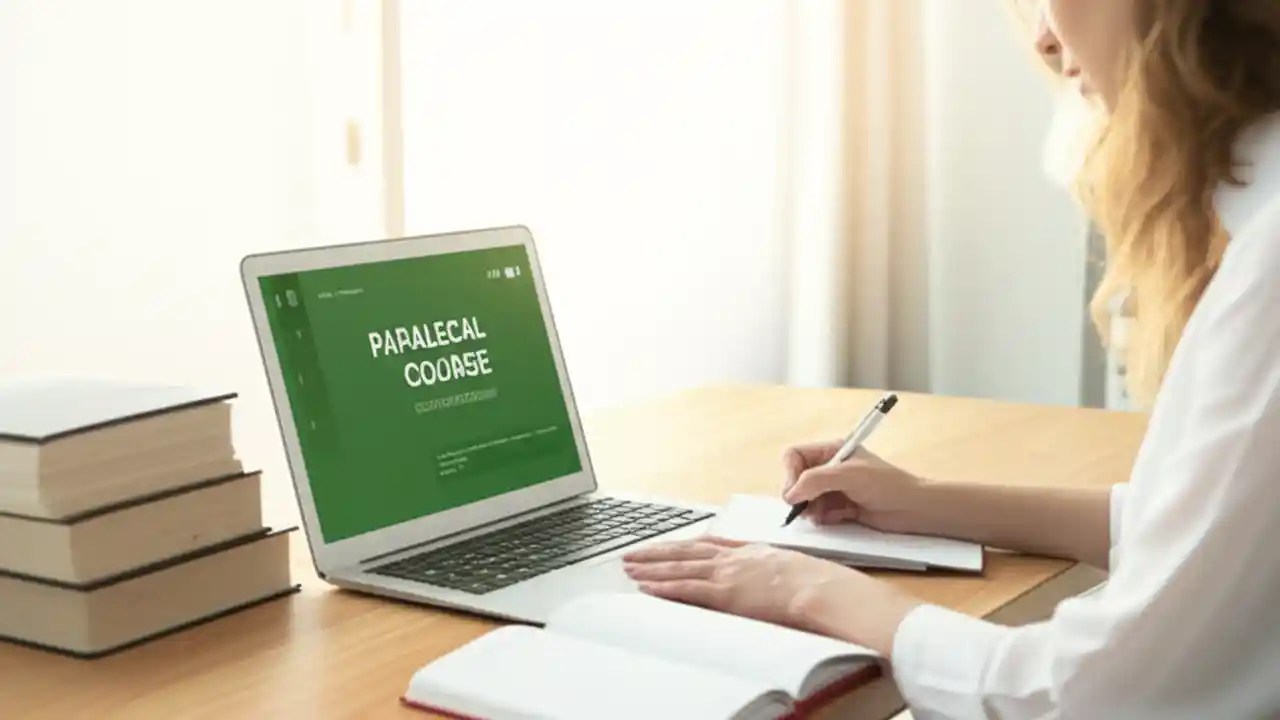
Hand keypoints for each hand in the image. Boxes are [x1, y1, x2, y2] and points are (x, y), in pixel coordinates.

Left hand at [622, 538, 920, 654]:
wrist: (820, 587)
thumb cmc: (814, 580)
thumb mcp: (788, 563)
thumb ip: (770, 564)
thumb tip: (767, 571)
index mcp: (749, 551)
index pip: (707, 545)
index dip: (683, 546)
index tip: (667, 545)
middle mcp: (733, 558)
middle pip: (685, 552)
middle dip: (656, 553)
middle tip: (633, 554)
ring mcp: (727, 574)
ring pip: (679, 567)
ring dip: (651, 568)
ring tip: (630, 568)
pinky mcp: (725, 593)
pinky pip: (687, 588)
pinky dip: (664, 586)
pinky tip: (648, 586)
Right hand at [782, 441, 926, 532]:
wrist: (913, 509)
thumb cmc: (885, 484)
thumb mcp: (848, 475)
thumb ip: (816, 480)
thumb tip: (790, 495)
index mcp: (832, 451)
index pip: (795, 456)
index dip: (790, 473)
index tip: (794, 492)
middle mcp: (830, 468)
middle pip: (797, 479)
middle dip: (800, 494)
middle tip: (805, 509)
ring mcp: (835, 489)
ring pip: (806, 499)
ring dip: (810, 509)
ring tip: (823, 516)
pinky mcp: (841, 508)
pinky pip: (819, 513)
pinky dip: (822, 518)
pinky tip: (837, 519)